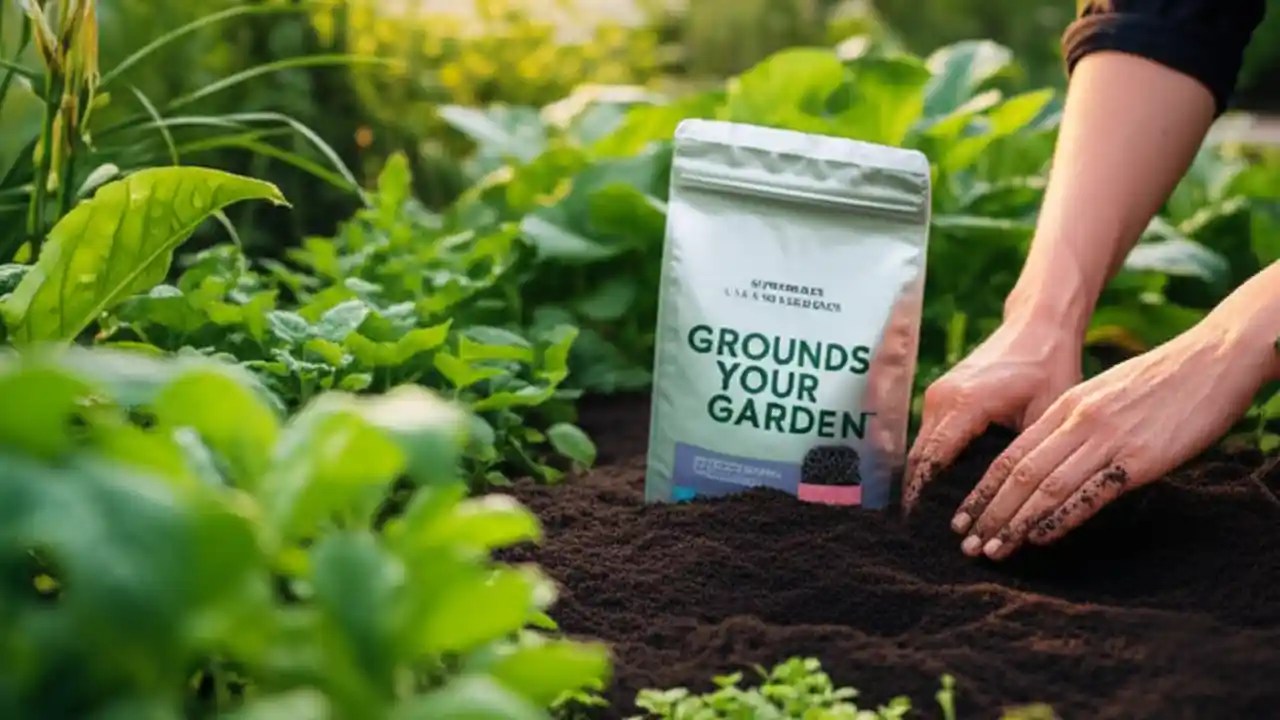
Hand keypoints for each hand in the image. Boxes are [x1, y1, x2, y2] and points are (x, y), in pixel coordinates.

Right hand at [902, 319, 1081, 513]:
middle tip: (924, 535)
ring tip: (929, 518)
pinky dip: (931, 462)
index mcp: (965, 404)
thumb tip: (1021, 503)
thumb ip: (1026, 456)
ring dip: (923, 480)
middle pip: (919, 458)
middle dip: (919, 496)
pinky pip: (929, 434)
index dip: (925, 498)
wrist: (1038, 323)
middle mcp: (942, 398)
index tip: (923, 531)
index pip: (933, 461)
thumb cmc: (1050, 365)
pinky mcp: (942, 393)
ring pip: (921, 448)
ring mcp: (938, 393)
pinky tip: (939, 487)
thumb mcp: (1046, 414)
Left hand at [952, 317, 1274, 560]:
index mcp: (1065, 407)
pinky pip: (1090, 494)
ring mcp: (1106, 440)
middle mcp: (1077, 423)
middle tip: (967, 546)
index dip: (983, 491)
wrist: (1210, 360)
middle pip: (1019, 475)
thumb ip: (1074, 424)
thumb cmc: (1159, 381)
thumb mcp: (1103, 394)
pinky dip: (1060, 518)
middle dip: (989, 513)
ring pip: (1046, 487)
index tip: (962, 518)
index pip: (1010, 455)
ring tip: (993, 550)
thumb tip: (1050, 459)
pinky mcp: (1138, 459)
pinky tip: (1039, 538)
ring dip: (1015, 523)